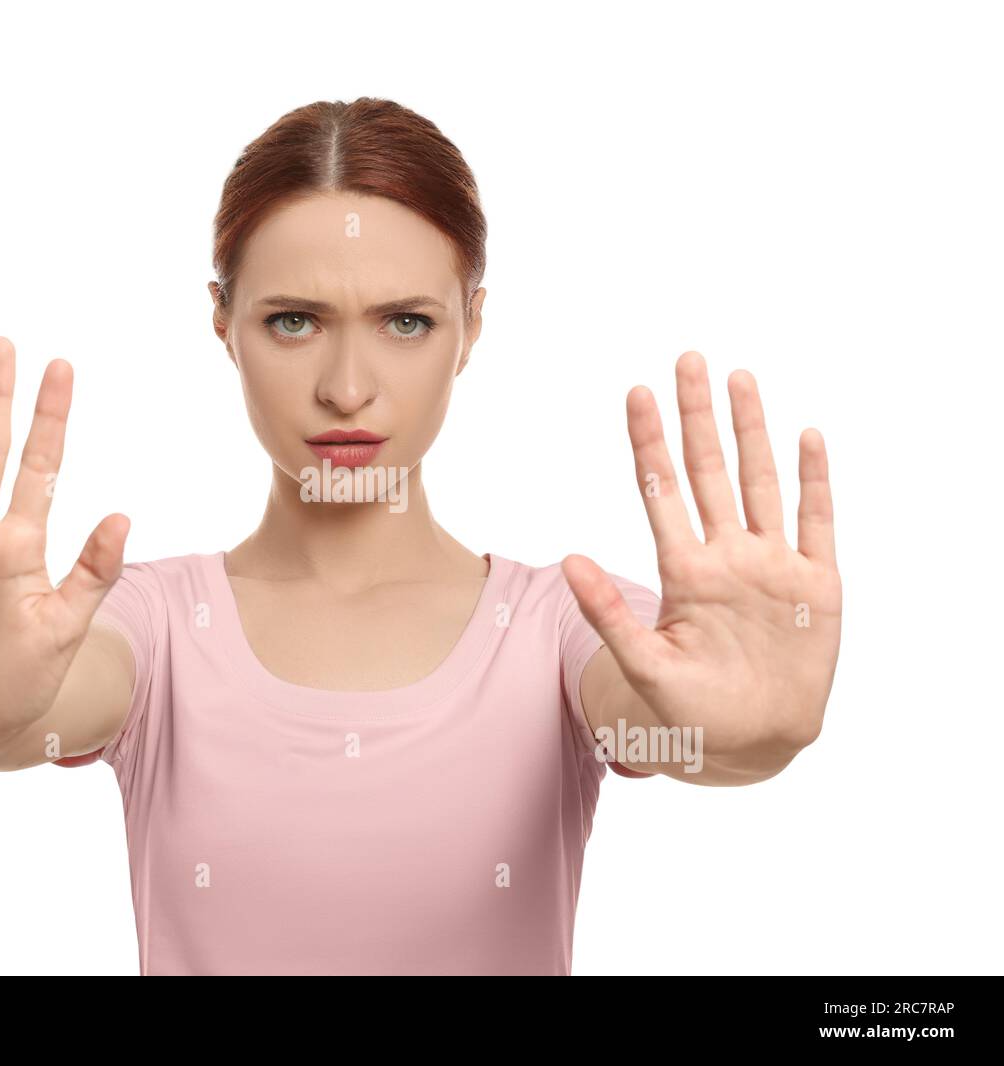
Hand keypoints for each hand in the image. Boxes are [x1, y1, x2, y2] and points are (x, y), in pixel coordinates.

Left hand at [562, 351, 840, 755]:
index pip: (662, 493)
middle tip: (688, 360)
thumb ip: (609, 614)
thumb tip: (567, 561)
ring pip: (760, 484)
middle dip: (698, 418)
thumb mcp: (644, 667)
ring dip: (753, 433)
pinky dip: (815, 482)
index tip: (636, 395)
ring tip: (740, 379)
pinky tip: (807, 437)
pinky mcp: (816, 587)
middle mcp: (727, 557)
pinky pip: (816, 523)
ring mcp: (772, 568)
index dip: (650, 444)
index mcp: (685, 572)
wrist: (751, 745)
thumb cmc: (691, 712)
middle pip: (709, 472)